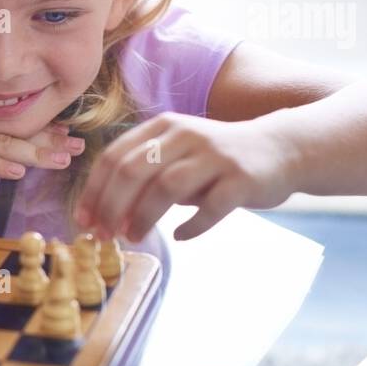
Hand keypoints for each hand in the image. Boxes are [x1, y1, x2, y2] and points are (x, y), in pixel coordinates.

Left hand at [73, 113, 295, 241]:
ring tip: (134, 237)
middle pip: (133, 171)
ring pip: (166, 187)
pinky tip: (180, 236)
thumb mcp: (177, 155)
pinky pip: (210, 207)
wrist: (282, 148)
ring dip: (144, 217)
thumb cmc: (217, 159)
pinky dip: (191, 226)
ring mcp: (214, 156)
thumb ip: (145, 177)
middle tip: (105, 235)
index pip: (114, 157)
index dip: (94, 191)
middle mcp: (185, 135)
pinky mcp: (241, 179)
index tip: (84, 220)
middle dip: (111, 207)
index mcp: (163, 127)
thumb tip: (106, 215)